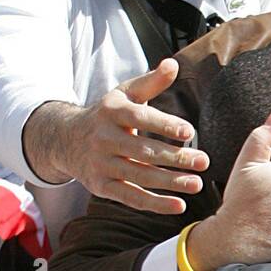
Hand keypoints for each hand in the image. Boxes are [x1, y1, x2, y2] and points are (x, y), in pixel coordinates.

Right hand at [43, 59, 208, 212]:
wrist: (66, 139)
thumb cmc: (107, 115)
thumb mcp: (124, 94)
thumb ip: (150, 82)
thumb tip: (173, 64)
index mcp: (112, 112)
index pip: (140, 118)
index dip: (164, 125)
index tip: (190, 132)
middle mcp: (104, 138)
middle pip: (143, 151)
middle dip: (175, 158)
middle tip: (203, 162)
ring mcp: (101, 164)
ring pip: (140, 175)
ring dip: (170, 182)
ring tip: (197, 184)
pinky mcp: (101, 186)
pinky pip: (130, 197)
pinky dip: (155, 204)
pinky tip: (179, 206)